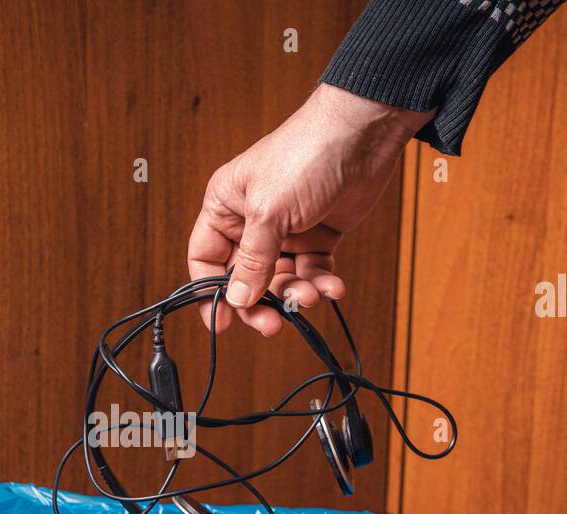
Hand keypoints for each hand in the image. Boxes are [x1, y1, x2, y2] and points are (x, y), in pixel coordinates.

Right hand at [187, 84, 432, 334]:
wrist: (361, 136)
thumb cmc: (305, 155)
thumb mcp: (269, 212)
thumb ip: (253, 260)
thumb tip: (238, 299)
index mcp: (225, 207)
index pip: (205, 259)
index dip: (209, 292)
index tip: (222, 323)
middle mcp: (252, 221)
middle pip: (245, 278)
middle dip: (259, 301)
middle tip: (272, 323)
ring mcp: (286, 229)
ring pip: (281, 279)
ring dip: (295, 294)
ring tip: (311, 296)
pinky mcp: (318, 234)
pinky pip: (312, 270)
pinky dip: (321, 282)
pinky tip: (332, 287)